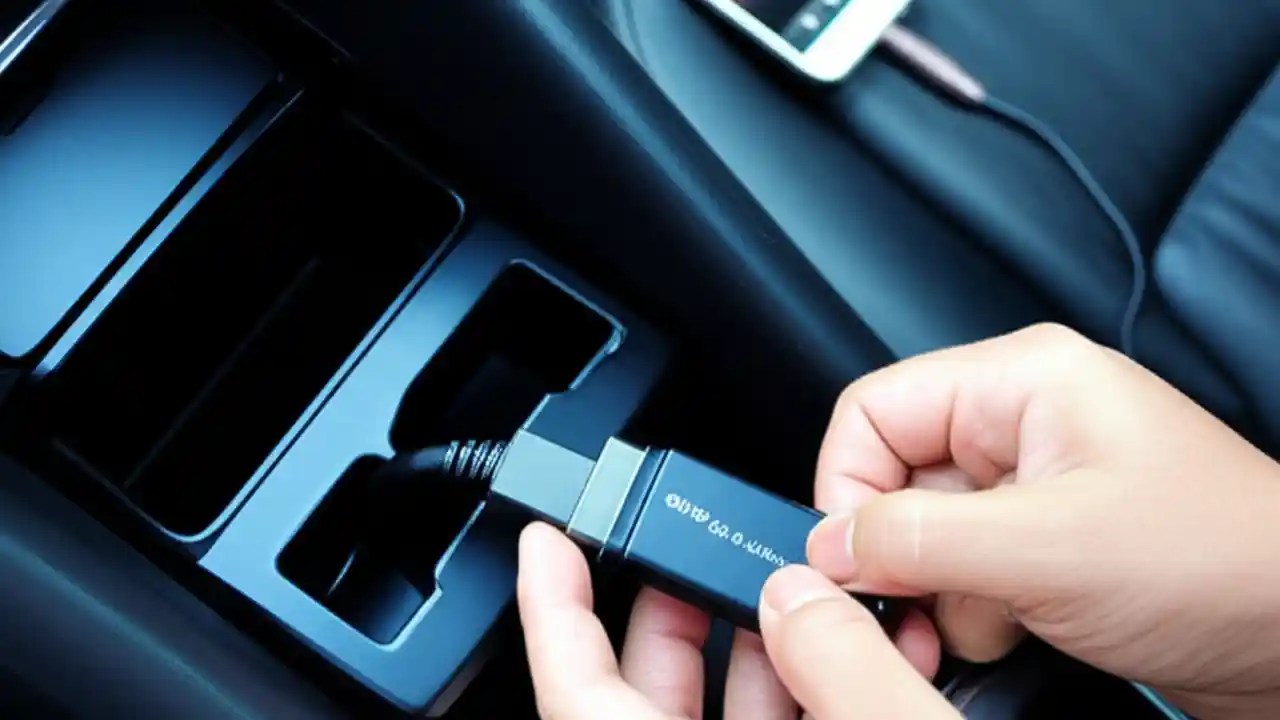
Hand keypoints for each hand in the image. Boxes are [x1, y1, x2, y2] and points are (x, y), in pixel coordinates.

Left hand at [516, 522, 953, 718]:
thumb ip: (837, 670)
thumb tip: (807, 597)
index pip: (570, 685)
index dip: (551, 605)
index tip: (545, 541)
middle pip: (652, 681)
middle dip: (690, 600)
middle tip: (716, 547)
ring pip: (729, 709)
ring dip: (776, 646)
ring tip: (822, 595)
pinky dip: (819, 695)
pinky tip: (871, 663)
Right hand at [806, 324, 1279, 719]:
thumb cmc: (1223, 563)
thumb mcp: (1046, 550)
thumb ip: (919, 541)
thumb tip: (829, 545)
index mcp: (1021, 380)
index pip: (874, 410)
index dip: (846, 485)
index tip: (849, 558)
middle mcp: (1021, 420)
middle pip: (893, 475)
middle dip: (897, 553)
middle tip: (910, 612)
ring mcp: (1033, 481)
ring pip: (923, 530)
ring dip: (939, 591)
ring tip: (993, 620)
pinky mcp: (1045, 535)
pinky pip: (964, 565)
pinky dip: (973, 607)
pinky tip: (1019, 625)